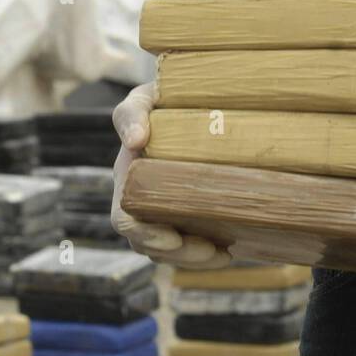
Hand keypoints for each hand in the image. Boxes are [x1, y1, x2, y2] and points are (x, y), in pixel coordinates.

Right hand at [111, 81, 230, 270]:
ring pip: (168, 250)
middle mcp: (139, 199)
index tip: (173, 239)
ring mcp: (161, 208)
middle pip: (148, 243)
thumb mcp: (143, 98)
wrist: (190, 98)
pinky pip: (188, 242)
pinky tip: (230, 248)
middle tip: (213, 252)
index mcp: (126, 177)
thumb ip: (132, 113)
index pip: (125, 218)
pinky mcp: (186, 211)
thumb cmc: (162, 96)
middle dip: (178, 254)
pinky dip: (205, 251)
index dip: (146, 235)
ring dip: (194, 258)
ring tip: (225, 255)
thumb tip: (136, 141)